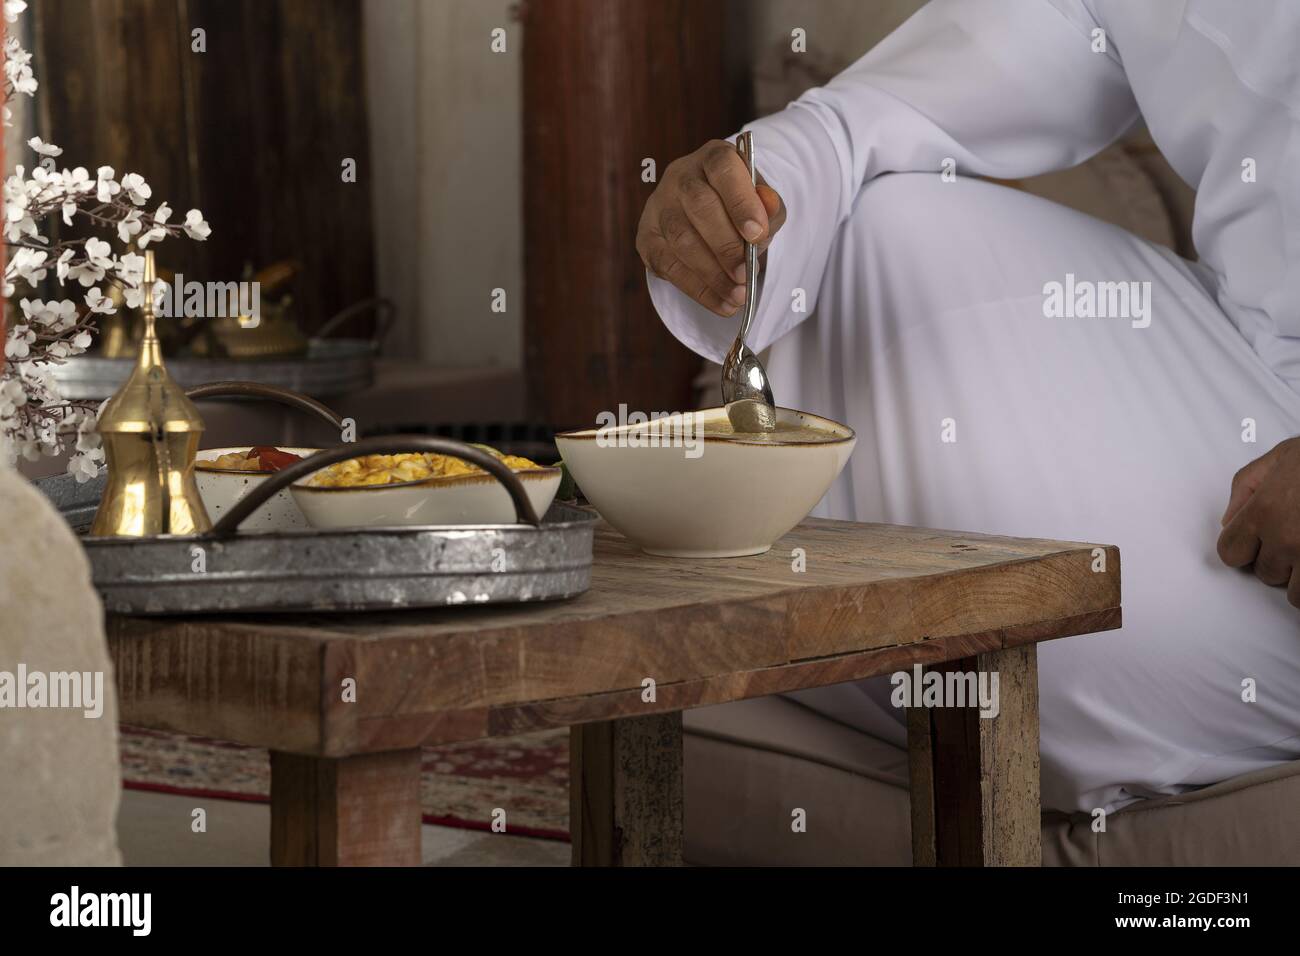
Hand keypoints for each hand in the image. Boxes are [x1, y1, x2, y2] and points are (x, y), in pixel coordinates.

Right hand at [636, 138, 785, 316]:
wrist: (709, 218)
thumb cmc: (740, 209)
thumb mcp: (764, 204)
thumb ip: (770, 207)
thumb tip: (768, 208)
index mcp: (714, 158)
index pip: (724, 169)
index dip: (741, 202)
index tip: (757, 234)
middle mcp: (681, 176)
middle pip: (698, 205)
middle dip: (725, 245)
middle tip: (746, 274)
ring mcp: (659, 206)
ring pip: (680, 238)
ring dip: (712, 273)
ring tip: (738, 295)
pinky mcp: (646, 237)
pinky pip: (668, 265)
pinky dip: (698, 289)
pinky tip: (722, 303)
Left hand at [1217, 436, 1299, 606]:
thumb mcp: (1279, 457)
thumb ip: (1245, 488)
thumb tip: (1230, 521)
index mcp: (1264, 511)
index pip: (1230, 553)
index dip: (1244, 547)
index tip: (1257, 541)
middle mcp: (1287, 539)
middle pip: (1265, 573)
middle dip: (1279, 559)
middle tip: (1297, 536)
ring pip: (1296, 595)